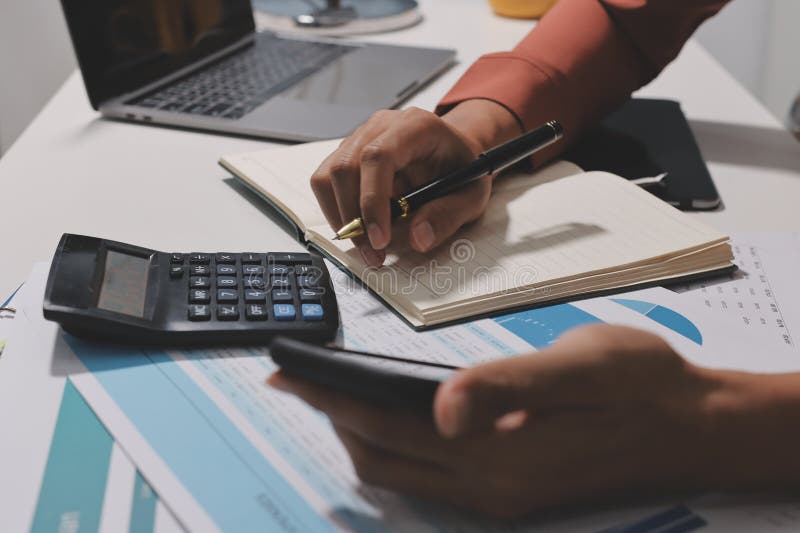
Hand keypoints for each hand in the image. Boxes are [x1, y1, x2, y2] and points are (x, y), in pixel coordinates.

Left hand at [269, 325, 738, 517]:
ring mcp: (501, 496)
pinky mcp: (513, 492)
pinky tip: (391, 420)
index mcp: (500, 455)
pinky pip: (431, 478)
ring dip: (360, 434)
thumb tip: (441, 407)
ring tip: (332, 395)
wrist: (694, 425)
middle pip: (384, 457)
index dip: (332, 398)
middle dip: (332, 417)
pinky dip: (395, 448)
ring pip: (403, 472)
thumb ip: (505, 385)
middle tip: (297, 379)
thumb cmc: (640, 384)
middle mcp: (491, 487)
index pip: (388, 426)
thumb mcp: (578, 365)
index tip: (289, 373)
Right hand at [309, 100, 519, 265]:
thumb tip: (419, 238)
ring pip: (328, 177)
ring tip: (367, 247)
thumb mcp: (472, 195)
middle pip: (345, 168)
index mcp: (416, 126)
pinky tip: (359, 230)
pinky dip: (336, 212)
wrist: (452, 153)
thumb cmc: (460, 169)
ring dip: (341, 218)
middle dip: (354, 218)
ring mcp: (359, 138)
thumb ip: (448, 215)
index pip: (379, 157)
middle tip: (374, 253)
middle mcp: (381, 127)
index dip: (372, 200)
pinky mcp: (347, 155)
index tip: (380, 239)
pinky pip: (325, 183)